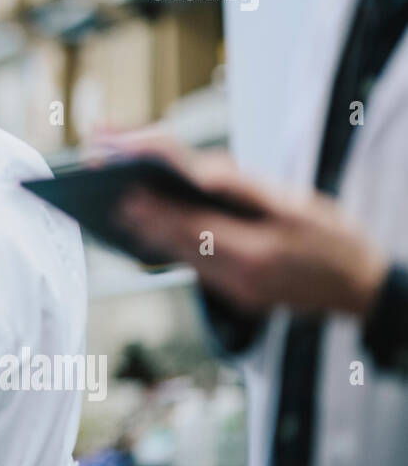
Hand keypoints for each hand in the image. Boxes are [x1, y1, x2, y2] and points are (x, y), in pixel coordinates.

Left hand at [99, 131, 390, 317]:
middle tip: (102, 191)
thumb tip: (197, 170)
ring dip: (148, 231)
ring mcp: (236, 291)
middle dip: (140, 215)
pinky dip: (171, 247)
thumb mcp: (296, 204)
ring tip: (116, 206)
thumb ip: (243, 188)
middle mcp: (238, 277)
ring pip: (179, 257)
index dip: (153, 207)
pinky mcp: (236, 295)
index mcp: (255, 253)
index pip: (191, 225)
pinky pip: (194, 268)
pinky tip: (150, 228)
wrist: (364, 289)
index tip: (122, 189)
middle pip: (175, 241)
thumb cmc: (334, 238)